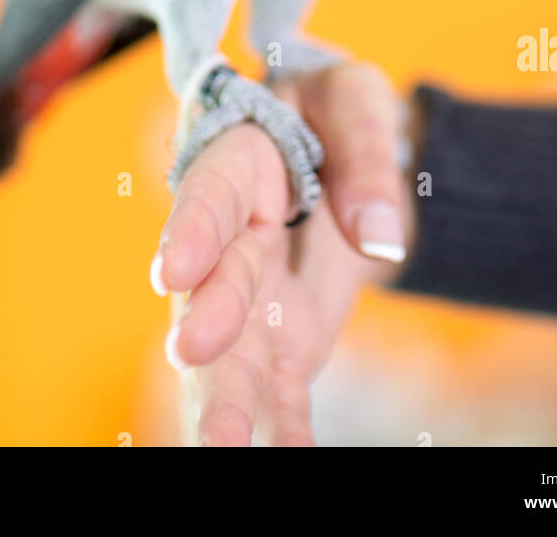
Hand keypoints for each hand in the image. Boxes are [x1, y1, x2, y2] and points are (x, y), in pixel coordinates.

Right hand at [150, 63, 409, 445]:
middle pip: (211, 283)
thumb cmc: (334, 108)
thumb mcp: (355, 99)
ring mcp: (250, 296)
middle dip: (203, 320)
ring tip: (222, 450)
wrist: (338, 146)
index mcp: (238, 162)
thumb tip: (382, 237)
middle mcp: (230, 238)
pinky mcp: (282, 339)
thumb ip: (366, 155)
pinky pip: (279, 389)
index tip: (174, 269)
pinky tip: (289, 458)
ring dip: (224, 399)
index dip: (192, 229)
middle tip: (192, 353)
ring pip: (230, 353)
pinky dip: (281, 428)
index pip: (211, 193)